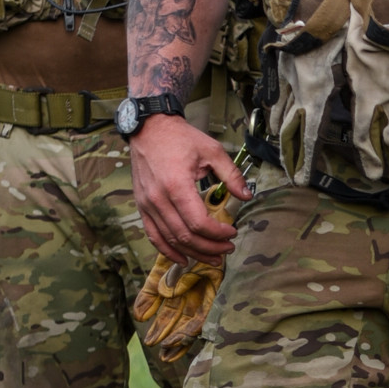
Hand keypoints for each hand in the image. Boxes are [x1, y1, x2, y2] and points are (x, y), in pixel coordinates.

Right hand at [130, 116, 246, 262]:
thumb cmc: (179, 138)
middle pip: (185, 236)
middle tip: (227, 249)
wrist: (149, 128)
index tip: (232, 231)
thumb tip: (246, 195)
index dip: (218, 233)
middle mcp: (158, 199)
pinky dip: (168, 250)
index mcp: (176, 185)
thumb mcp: (212, 150)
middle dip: (210, 247)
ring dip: (193, 253)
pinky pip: (153, 236)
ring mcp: (147, 205)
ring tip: (213, 257)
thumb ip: (231, 175)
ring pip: (170, 240)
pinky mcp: (142, 206)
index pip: (198, 222)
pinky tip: (183, 258)